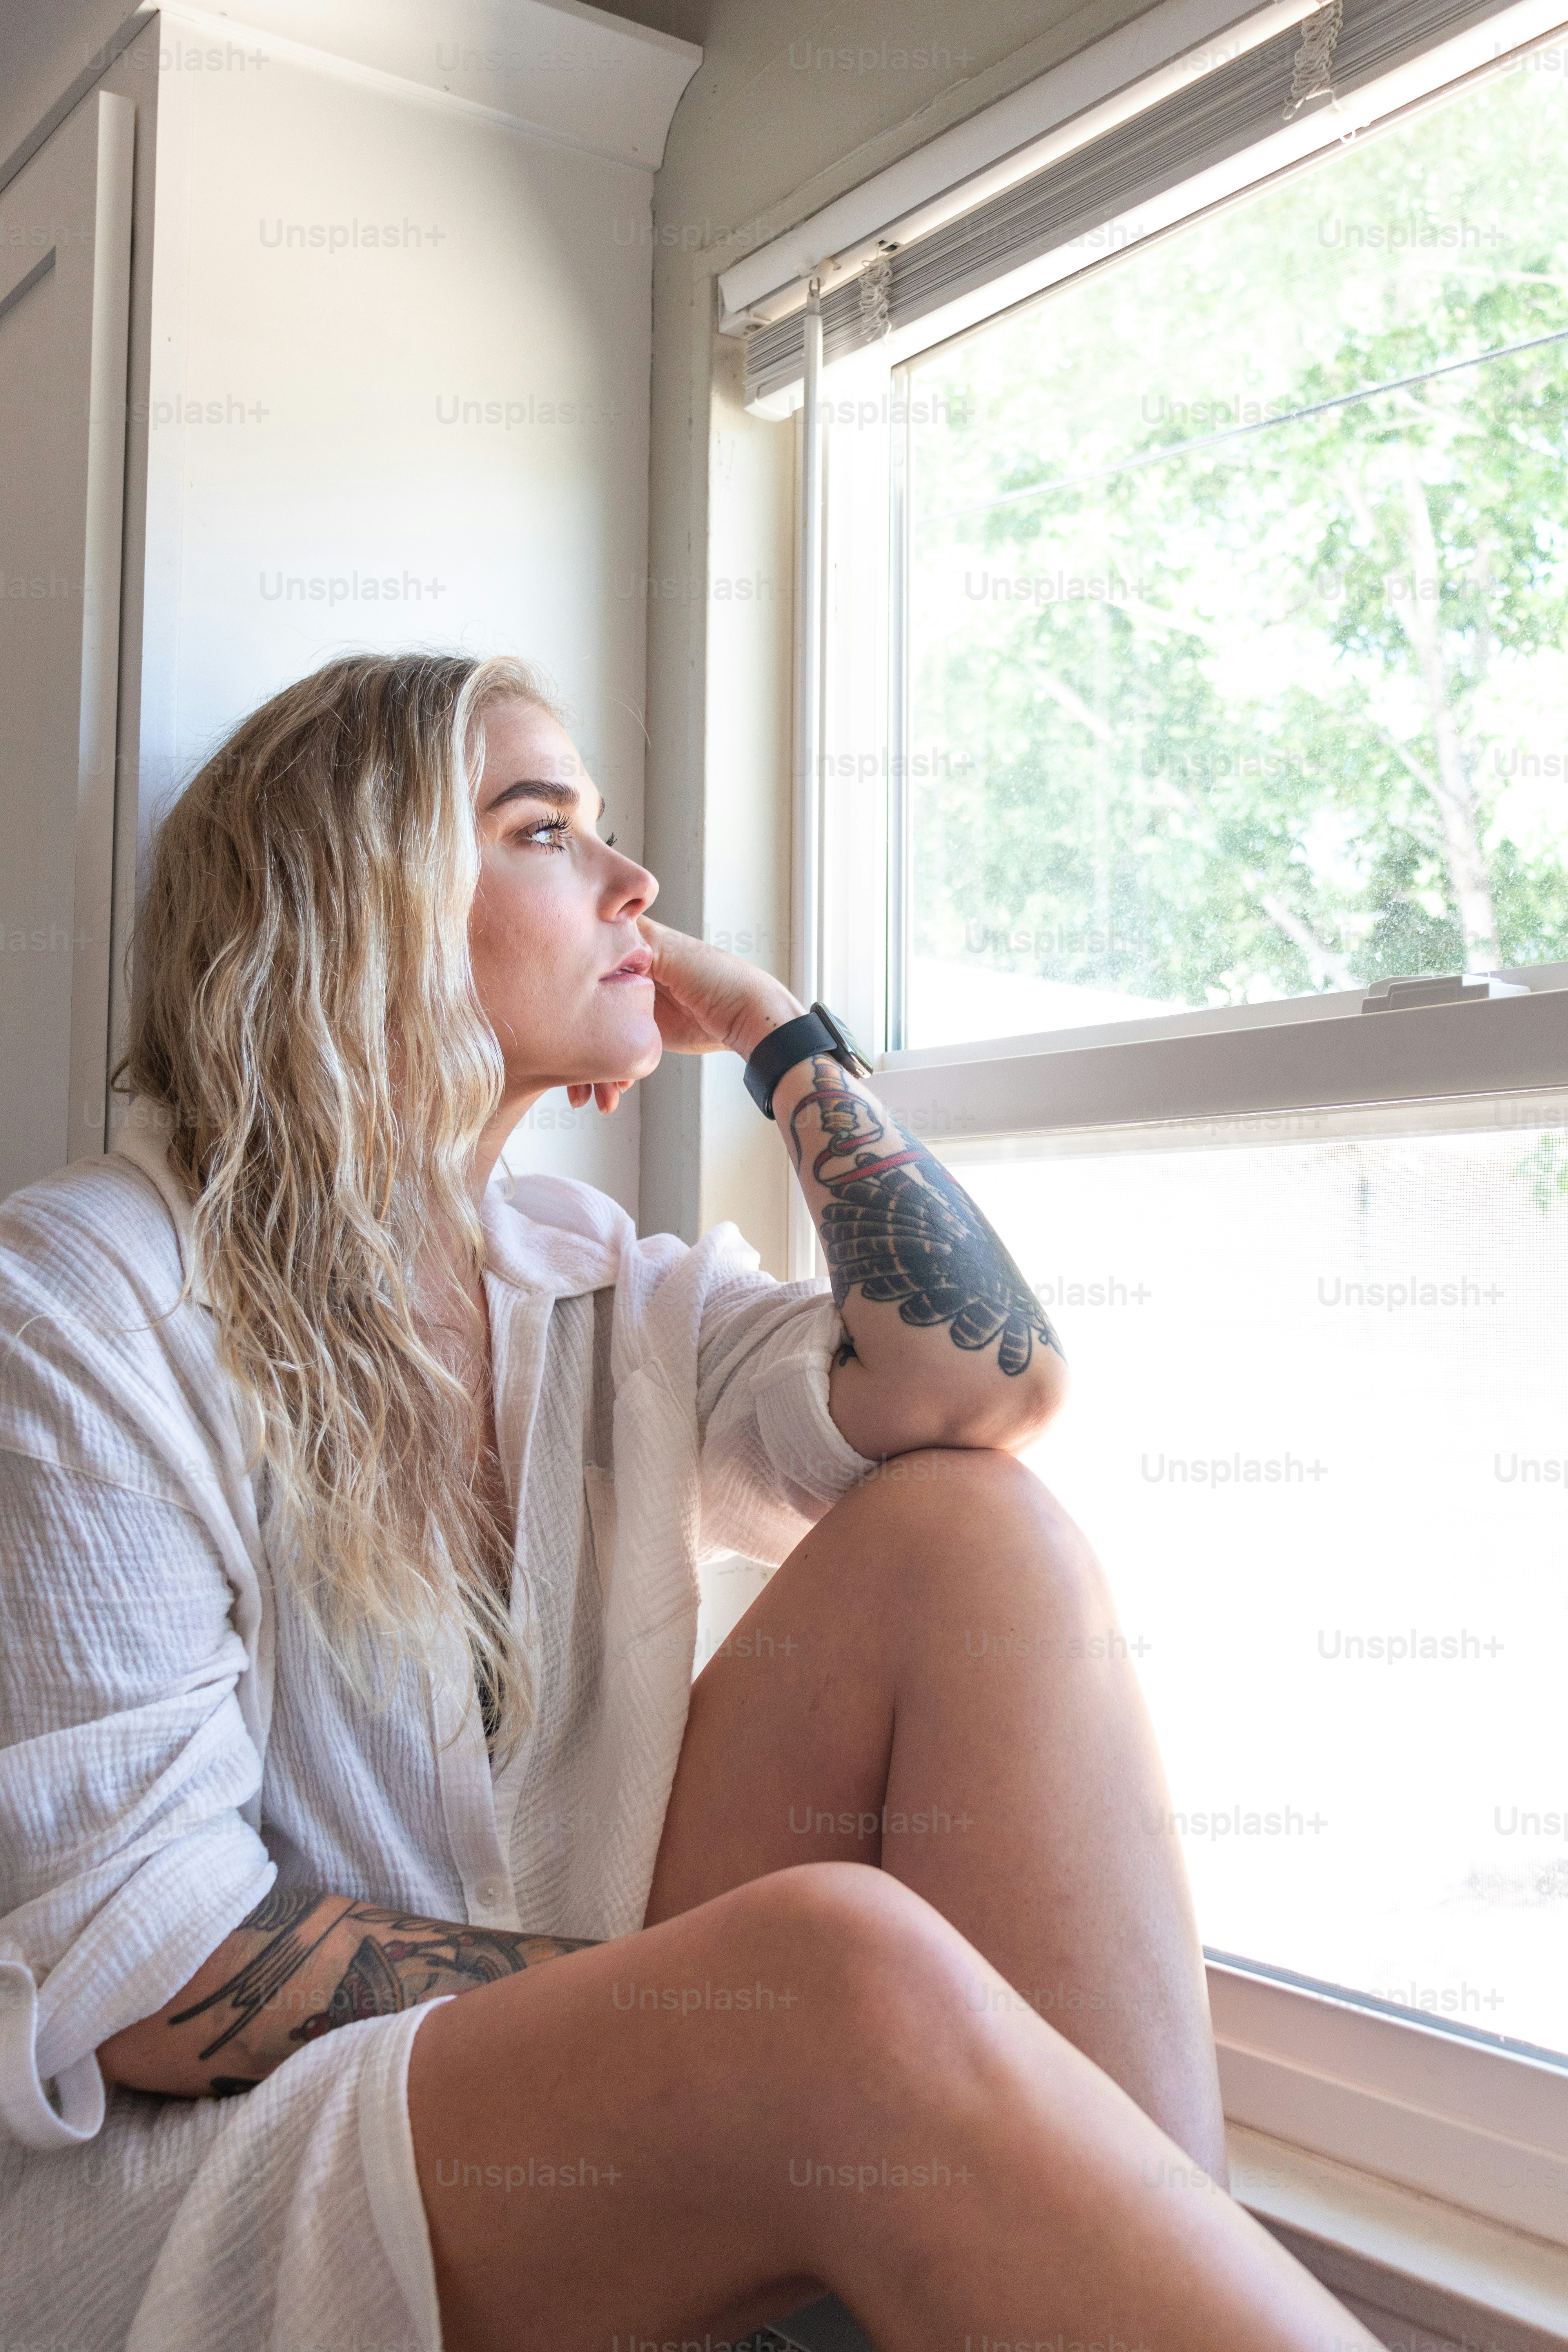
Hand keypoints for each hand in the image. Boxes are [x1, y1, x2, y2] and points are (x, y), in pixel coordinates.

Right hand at [565, 918, 801, 1114]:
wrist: (748, 1018)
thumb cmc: (719, 977)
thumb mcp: (670, 951)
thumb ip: (630, 939)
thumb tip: (591, 929)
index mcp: (630, 946)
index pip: (583, 962)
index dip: (564, 987)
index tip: (553, 1012)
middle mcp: (626, 976)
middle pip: (582, 1007)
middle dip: (573, 1042)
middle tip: (569, 1073)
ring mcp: (631, 1007)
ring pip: (595, 1037)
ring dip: (591, 1069)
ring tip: (590, 1096)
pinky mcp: (642, 1034)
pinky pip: (614, 1054)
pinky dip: (610, 1075)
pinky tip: (613, 1092)